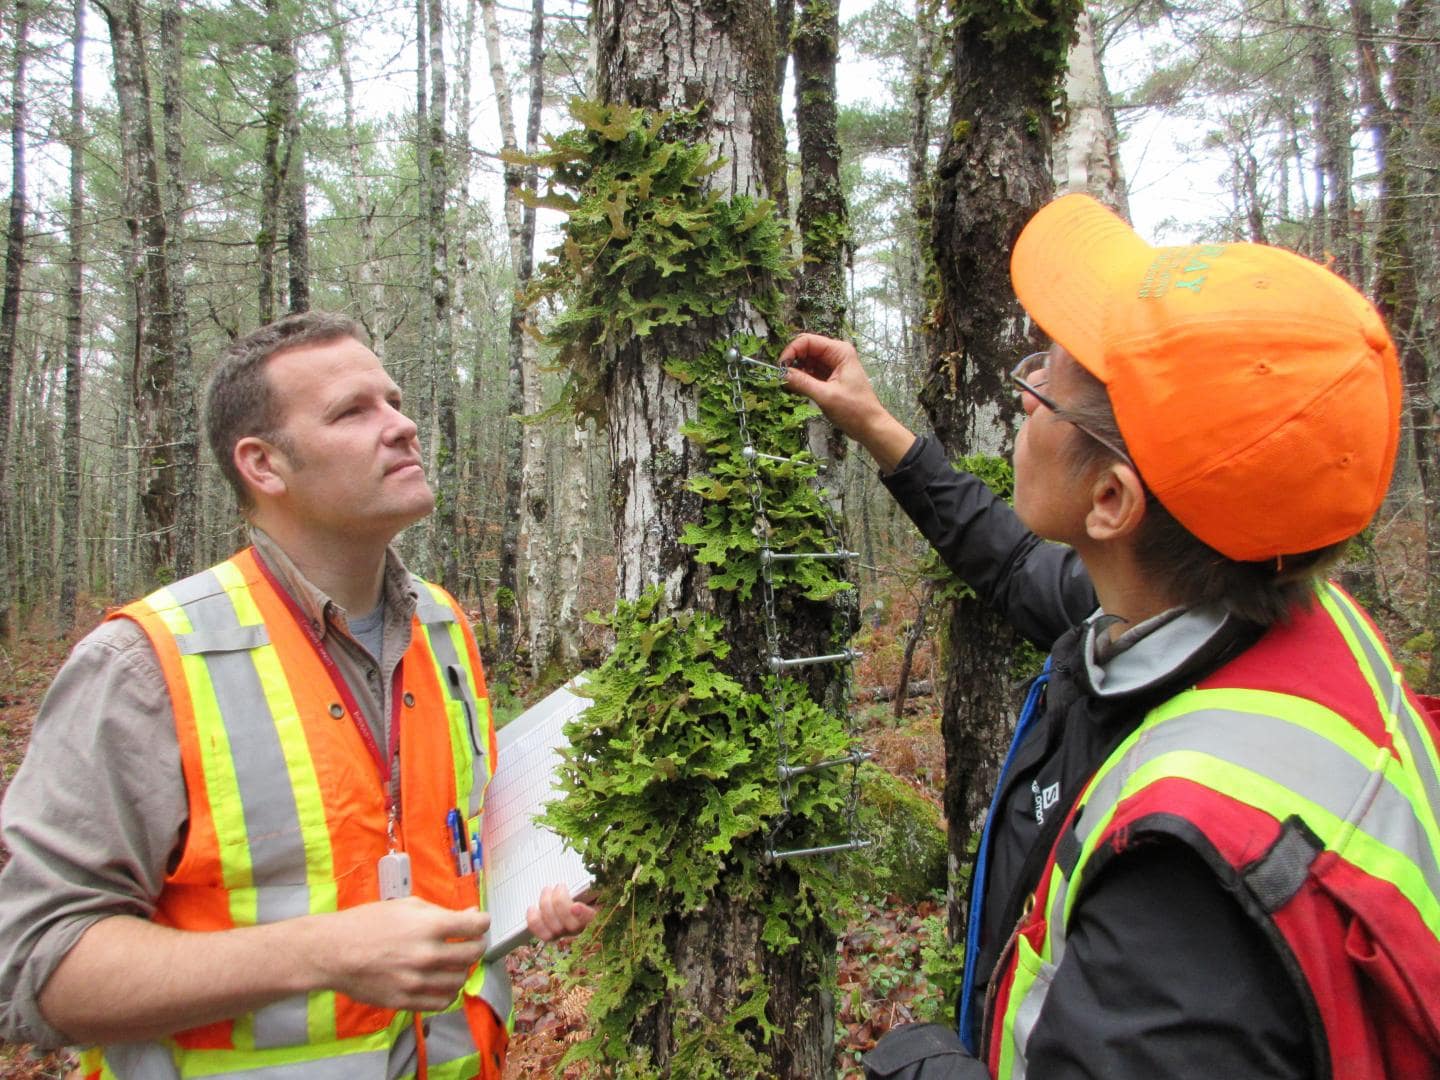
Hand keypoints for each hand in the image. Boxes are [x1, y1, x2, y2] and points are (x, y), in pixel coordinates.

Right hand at [309, 897, 490, 1011]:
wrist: (334, 952)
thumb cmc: (367, 923)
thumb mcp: (407, 906)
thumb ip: (441, 912)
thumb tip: (470, 914)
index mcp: (429, 926)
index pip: (476, 926)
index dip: (481, 922)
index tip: (478, 923)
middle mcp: (427, 955)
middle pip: (473, 954)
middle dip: (476, 944)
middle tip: (469, 941)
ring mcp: (417, 981)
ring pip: (460, 979)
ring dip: (461, 969)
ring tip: (451, 961)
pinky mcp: (406, 1001)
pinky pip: (442, 1002)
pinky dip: (447, 992)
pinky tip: (440, 981)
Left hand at [525, 883, 596, 941]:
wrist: (573, 903)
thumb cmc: (586, 894)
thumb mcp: (595, 888)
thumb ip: (595, 885)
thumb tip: (598, 877)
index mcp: (596, 916)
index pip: (592, 920)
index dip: (583, 915)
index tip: (575, 906)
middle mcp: (580, 930)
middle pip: (571, 925)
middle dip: (560, 902)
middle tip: (559, 886)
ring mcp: (565, 934)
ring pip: (554, 929)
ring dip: (547, 906)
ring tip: (547, 890)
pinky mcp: (551, 935)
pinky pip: (541, 933)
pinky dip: (534, 920)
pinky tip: (532, 908)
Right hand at [779, 333, 915, 471]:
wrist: (869, 426)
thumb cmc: (855, 410)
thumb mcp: (826, 396)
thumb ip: (802, 382)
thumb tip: (781, 373)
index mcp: (839, 352)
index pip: (807, 340)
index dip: (791, 351)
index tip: (781, 367)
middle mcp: (835, 355)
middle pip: (805, 349)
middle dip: (792, 361)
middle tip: (782, 377)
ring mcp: (832, 366)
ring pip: (806, 362)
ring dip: (795, 372)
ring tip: (789, 385)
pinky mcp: (829, 378)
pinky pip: (810, 373)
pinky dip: (801, 379)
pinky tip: (796, 389)